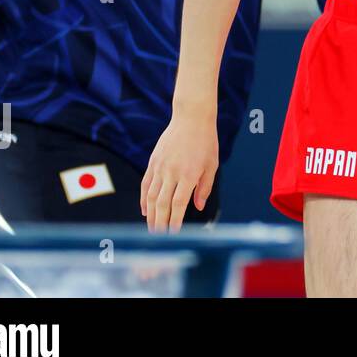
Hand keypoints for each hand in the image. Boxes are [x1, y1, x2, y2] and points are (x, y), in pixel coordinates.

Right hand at [140, 111, 217, 231]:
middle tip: (159, 238)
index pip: (179, 204)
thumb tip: (197, 206)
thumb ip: (204, 187)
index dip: (175, 221)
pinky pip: (146, 184)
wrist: (191, 118)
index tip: (174, 234)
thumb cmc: (205, 142)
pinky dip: (144, 199)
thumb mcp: (212, 164)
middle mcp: (172, 172)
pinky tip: (145, 210)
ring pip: (151, 196)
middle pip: (162, 204)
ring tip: (152, 228)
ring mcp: (160, 167)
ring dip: (151, 215)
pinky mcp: (153, 162)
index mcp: (189, 174)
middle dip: (160, 223)